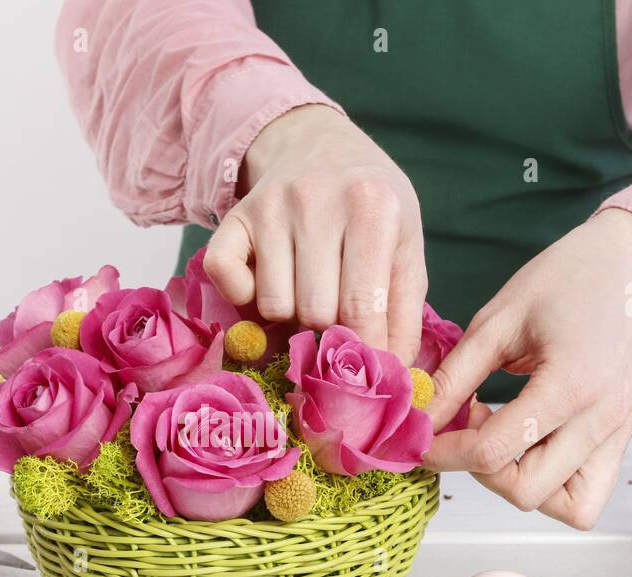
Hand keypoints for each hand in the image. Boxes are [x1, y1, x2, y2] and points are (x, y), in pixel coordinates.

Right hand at [203, 105, 425, 364]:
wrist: (320, 145)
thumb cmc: (370, 206)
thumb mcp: (405, 245)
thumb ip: (404, 312)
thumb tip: (397, 375)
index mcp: (372, 207)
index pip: (363, 308)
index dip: (366, 350)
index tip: (368, 366)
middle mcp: (317, 200)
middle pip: (315, 312)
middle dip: (328, 327)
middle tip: (337, 311)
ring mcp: (270, 206)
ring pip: (273, 306)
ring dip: (289, 313)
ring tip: (306, 289)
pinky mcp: (234, 216)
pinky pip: (226, 279)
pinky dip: (242, 295)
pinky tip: (265, 281)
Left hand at [423, 209, 631, 529]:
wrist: (630, 262)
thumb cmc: (567, 278)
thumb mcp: (498, 319)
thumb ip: (456, 375)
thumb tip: (421, 418)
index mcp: (570, 386)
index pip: (492, 453)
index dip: (444, 452)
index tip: (423, 434)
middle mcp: (601, 420)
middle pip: (526, 491)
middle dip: (481, 470)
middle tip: (468, 426)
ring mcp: (617, 434)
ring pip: (566, 508)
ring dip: (520, 483)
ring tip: (502, 436)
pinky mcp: (621, 437)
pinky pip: (587, 494)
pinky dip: (553, 486)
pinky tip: (528, 444)